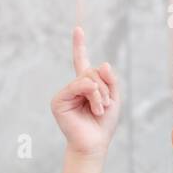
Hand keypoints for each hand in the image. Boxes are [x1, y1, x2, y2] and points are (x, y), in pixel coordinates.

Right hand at [50, 27, 120, 158]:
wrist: (95, 143)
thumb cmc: (103, 124)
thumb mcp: (114, 98)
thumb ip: (110, 80)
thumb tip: (102, 63)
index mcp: (86, 85)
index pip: (82, 61)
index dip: (79, 45)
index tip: (78, 30)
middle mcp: (74, 86)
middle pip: (92, 70)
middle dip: (105, 86)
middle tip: (106, 104)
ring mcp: (65, 92)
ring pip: (87, 78)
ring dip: (101, 93)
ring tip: (100, 108)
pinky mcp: (59, 100)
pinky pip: (79, 86)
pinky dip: (92, 95)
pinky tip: (94, 108)